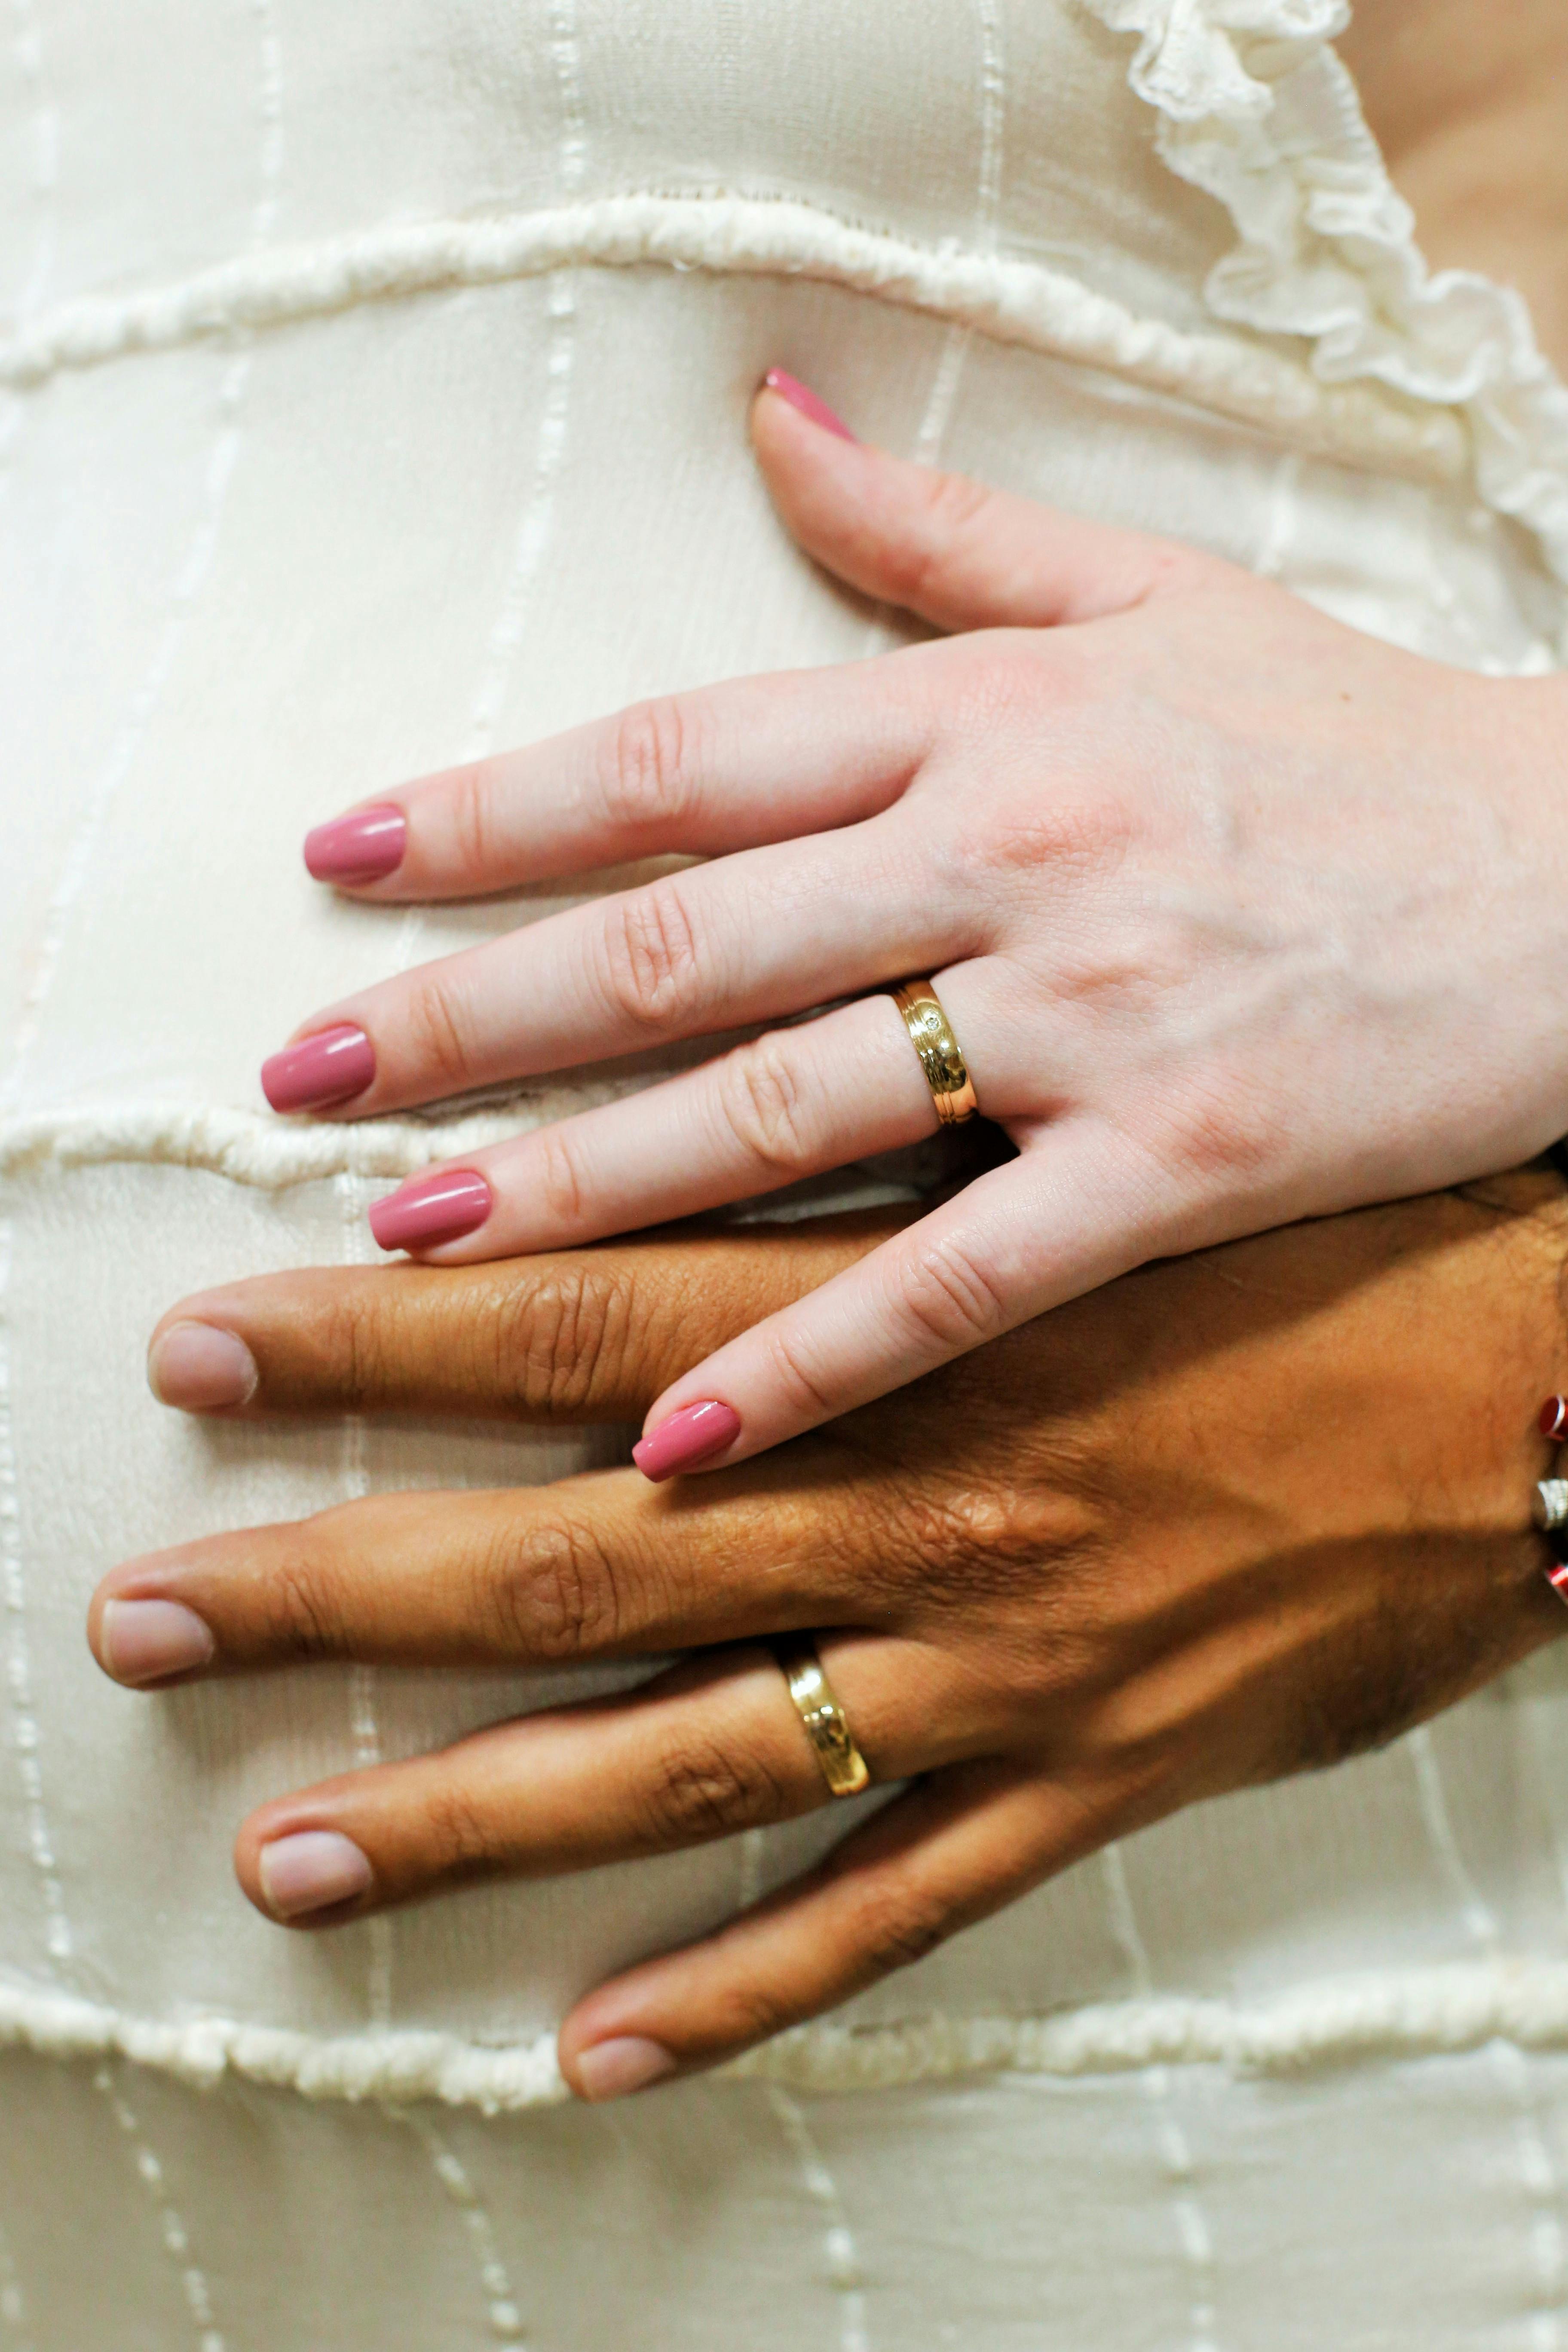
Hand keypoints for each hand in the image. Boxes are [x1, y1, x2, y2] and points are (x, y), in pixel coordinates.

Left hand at [89, 1174, 1567, 2096]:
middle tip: (145, 1597)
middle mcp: (915, 1500)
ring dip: (470, 1814)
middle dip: (338, 1577)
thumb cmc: (1326, 1192)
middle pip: (568, 1553)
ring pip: (683, 1762)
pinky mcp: (1097, 1772)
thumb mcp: (1109, 1100)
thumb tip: (723, 996)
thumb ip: (901, 1055)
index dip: (376, 1332)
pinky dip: (743, 1983)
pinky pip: (895, 1907)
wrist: (1545, 1351)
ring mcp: (998, 1659)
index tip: (209, 1338)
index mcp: (913, 1322)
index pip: (579, 1318)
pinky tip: (592, 2045)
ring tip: (285, 1859)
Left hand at [258, 376, 1567, 1476]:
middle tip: (305, 1089)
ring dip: (580, 1185)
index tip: (341, 867)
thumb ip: (936, 528)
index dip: (493, 815)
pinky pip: (958, 1278)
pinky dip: (811, 1359)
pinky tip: (672, 1433)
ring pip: (782, 1113)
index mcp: (987, 718)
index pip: (681, 758)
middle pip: (682, 945)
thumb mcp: (1151, 592)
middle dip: (472, 1020)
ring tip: (414, 1245)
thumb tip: (767, 411)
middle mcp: (1010, 859)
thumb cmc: (1355, 739)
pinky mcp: (1176, 1168)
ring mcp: (1091, 1021)